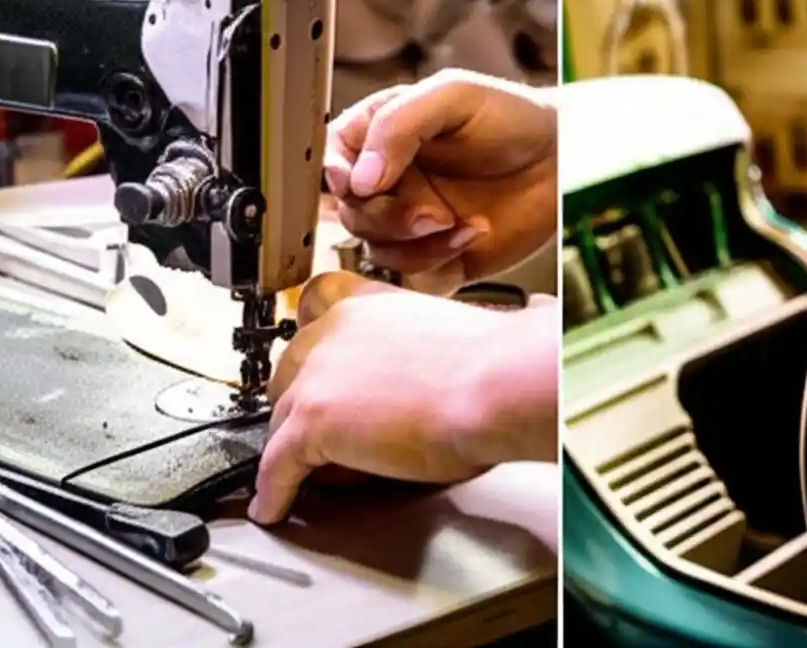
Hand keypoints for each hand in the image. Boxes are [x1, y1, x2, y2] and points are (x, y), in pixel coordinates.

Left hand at [247, 272, 557, 524]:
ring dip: (288, 445)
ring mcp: (319, 375)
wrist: (497, 385)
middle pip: (291, 368)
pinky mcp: (312, 421)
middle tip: (320, 431)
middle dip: (302, 400)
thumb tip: (532, 311)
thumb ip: (457, 334)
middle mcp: (337, 329)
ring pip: (281, 416)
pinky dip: (274, 488)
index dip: (315, 346)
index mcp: (373, 303)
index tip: (319, 366)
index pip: (319, 311)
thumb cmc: (500, 364)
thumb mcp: (464, 334)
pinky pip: (277, 463)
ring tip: (300, 474)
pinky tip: (275, 504)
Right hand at [325, 69, 557, 294]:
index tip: (360, 186)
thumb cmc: (510, 116)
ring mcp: (413, 223)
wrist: (564, 157)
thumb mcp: (451, 96)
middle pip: (352, 216)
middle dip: (388, 218)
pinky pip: (414, 277)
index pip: (331, 163)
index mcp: (379, 139)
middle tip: (431, 211)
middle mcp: (390, 184)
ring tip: (459, 222)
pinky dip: (439, 263)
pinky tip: (473, 234)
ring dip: (417, 244)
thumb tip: (359, 177)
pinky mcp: (440, 256)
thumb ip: (398, 126)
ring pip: (379, 251)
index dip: (340, 179)